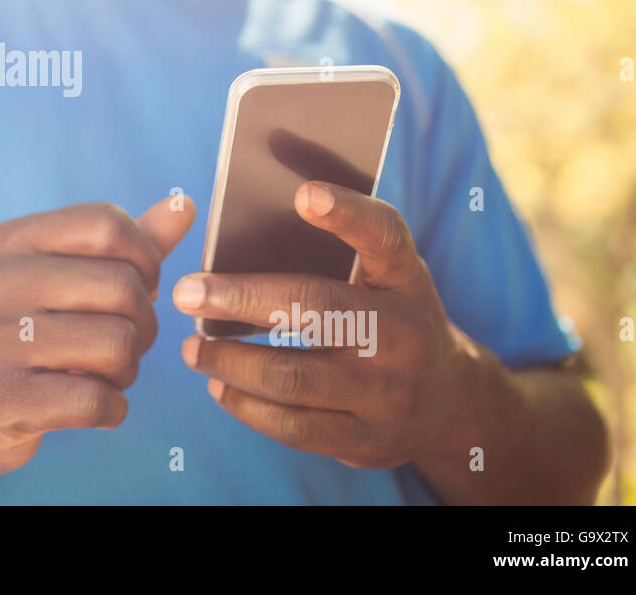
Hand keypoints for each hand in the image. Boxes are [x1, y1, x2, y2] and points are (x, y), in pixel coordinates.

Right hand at [0, 197, 195, 489]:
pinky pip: (97, 400)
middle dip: (142, 326)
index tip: (139, 289)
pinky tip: (91, 408)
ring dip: (128, 371)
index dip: (146, 260)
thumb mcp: (61, 279)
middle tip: (122, 345)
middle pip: (123, 287)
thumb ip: (125, 245)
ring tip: (103, 375)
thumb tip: (184, 205)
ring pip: (118, 345)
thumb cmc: (25, 334)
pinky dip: (111, 409)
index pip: (107, 224)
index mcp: (11, 241)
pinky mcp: (2, 398)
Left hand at [171, 181, 470, 468]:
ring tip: (192, 347)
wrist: (448, 403)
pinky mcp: (368, 440)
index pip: (384, 236)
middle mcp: (404, 334)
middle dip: (242, 299)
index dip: (348, 213)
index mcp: (406, 279)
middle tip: (187, 292)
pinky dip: (247, 406)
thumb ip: (335, 252)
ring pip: (294, 376)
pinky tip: (219, 386)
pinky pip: (295, 427)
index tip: (303, 195)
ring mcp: (389, 393)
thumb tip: (249, 223)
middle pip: (317, 308)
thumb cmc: (388, 318)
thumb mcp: (384, 279)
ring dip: (231, 361)